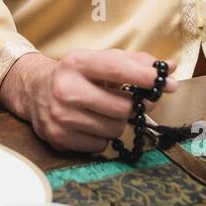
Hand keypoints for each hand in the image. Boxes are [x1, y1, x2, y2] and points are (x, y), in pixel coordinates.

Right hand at [0, 49, 176, 152]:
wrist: (34, 91)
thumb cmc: (76, 75)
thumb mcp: (100, 60)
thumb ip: (136, 62)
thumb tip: (170, 68)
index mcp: (77, 63)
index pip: (118, 69)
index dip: (147, 77)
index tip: (167, 83)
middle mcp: (66, 89)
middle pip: (122, 108)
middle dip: (133, 106)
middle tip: (132, 101)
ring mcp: (61, 116)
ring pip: (114, 129)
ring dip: (116, 122)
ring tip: (103, 111)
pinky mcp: (59, 138)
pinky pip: (100, 145)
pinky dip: (101, 137)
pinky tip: (90, 124)